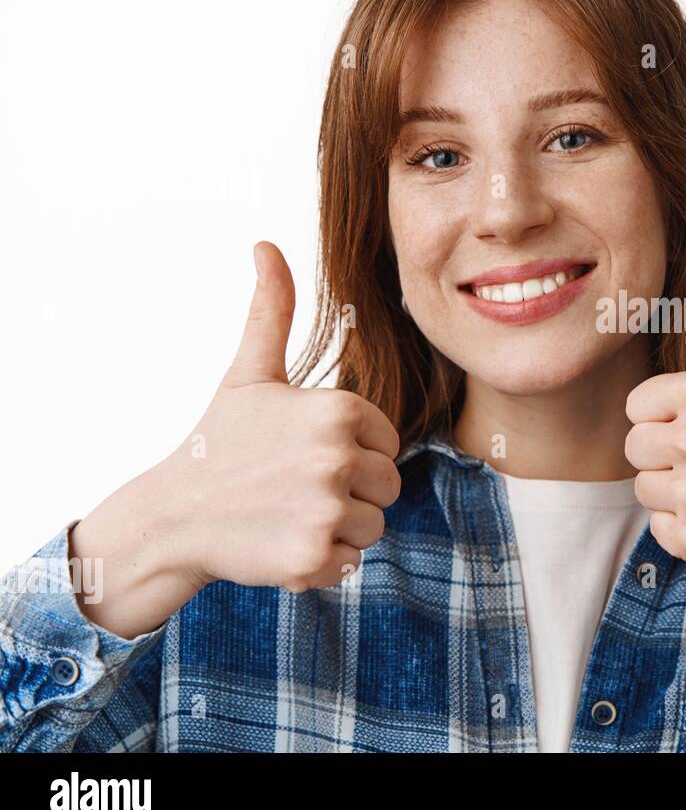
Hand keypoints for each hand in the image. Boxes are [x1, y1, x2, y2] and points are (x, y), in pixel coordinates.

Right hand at [151, 241, 402, 593]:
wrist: (173, 516)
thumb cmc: (220, 443)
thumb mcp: (249, 374)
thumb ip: (272, 312)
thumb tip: (266, 245)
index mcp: (339, 410)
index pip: (388, 443)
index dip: (353, 453)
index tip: (305, 454)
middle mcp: (337, 458)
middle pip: (388, 487)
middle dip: (350, 493)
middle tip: (294, 488)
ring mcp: (324, 511)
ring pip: (374, 527)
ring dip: (338, 529)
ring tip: (288, 514)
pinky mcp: (312, 559)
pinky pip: (350, 564)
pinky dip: (322, 562)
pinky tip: (282, 543)